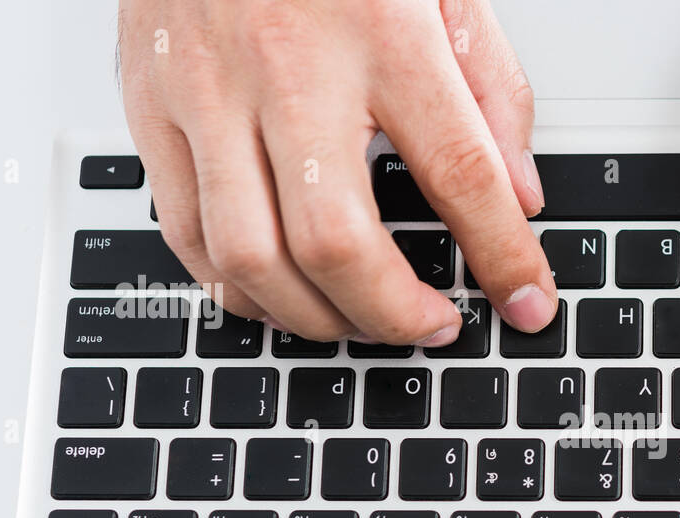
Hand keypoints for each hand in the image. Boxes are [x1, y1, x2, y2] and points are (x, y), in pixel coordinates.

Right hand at [119, 0, 556, 345]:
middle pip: (338, 242)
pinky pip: (183, 231)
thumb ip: (493, 91)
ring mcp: (208, 89)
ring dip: (315, 318)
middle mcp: (290, 66)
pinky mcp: (150, 103)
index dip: (504, 258)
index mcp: (383, 30)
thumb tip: (519, 197)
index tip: (529, 303)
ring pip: (251, 255)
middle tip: (432, 326)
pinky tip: (279, 292)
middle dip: (395, 314)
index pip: (461, 173)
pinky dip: (236, 286)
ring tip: (359, 321)